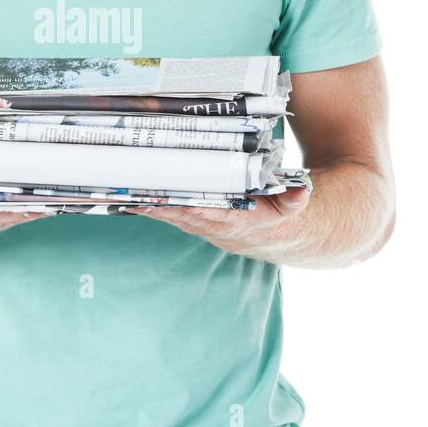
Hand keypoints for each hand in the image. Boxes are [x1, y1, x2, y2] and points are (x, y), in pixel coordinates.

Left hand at [121, 185, 311, 251]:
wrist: (279, 238)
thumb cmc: (283, 214)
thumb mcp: (294, 206)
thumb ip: (296, 199)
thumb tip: (302, 191)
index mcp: (239, 222)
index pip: (212, 214)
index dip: (192, 208)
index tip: (173, 199)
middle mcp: (216, 228)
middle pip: (184, 214)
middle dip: (161, 203)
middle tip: (136, 189)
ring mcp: (204, 228)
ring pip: (173, 216)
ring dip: (150, 205)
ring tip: (125, 190)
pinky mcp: (196, 224)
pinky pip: (171, 216)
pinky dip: (152, 207)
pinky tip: (131, 198)